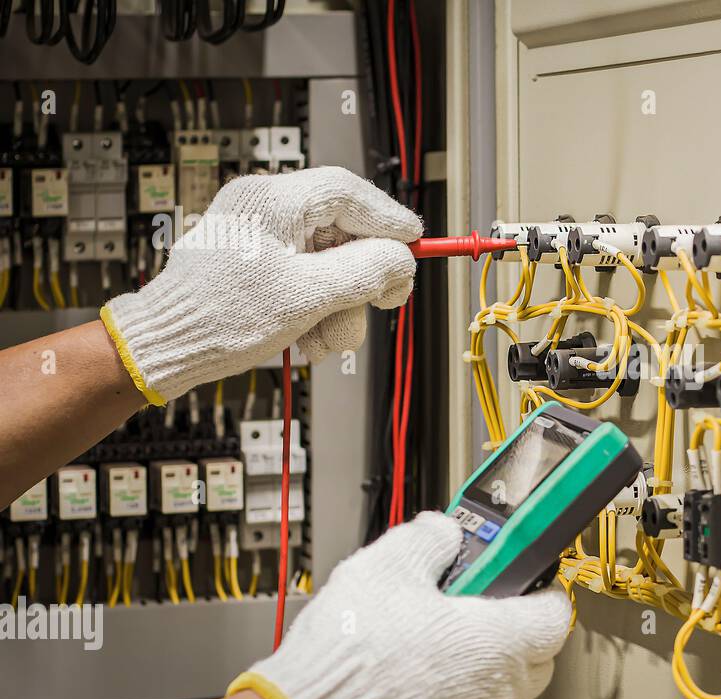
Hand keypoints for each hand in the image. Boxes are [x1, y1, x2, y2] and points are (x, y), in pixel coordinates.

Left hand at [101, 166, 421, 403]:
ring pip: (331, 262)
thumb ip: (363, 271)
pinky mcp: (260, 263)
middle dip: (363, 277)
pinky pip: (309, 278)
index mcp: (270, 201)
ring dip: (341, 306)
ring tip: (327, 340)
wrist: (168, 346)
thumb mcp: (306, 296)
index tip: (415, 246)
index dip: (389, 219)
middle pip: (344, 231)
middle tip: (385, 302)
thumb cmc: (219, 317)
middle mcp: (265, 210)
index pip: (348, 192)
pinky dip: (319, 310)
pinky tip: (309, 337)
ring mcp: (262, 237)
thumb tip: (402, 258)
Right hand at [228, 512, 572, 698]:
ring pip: (501, 680)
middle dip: (516, 620)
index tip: (521, 569)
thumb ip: (431, 538)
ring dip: (482, 652)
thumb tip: (442, 530)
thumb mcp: (391, 563)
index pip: (555, 613)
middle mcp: (494, 685)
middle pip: (537, 653)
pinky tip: (415, 659)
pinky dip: (453, 679)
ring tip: (438, 626)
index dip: (542, 586)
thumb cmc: (352, 654)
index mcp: (498, 640)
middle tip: (479, 595)